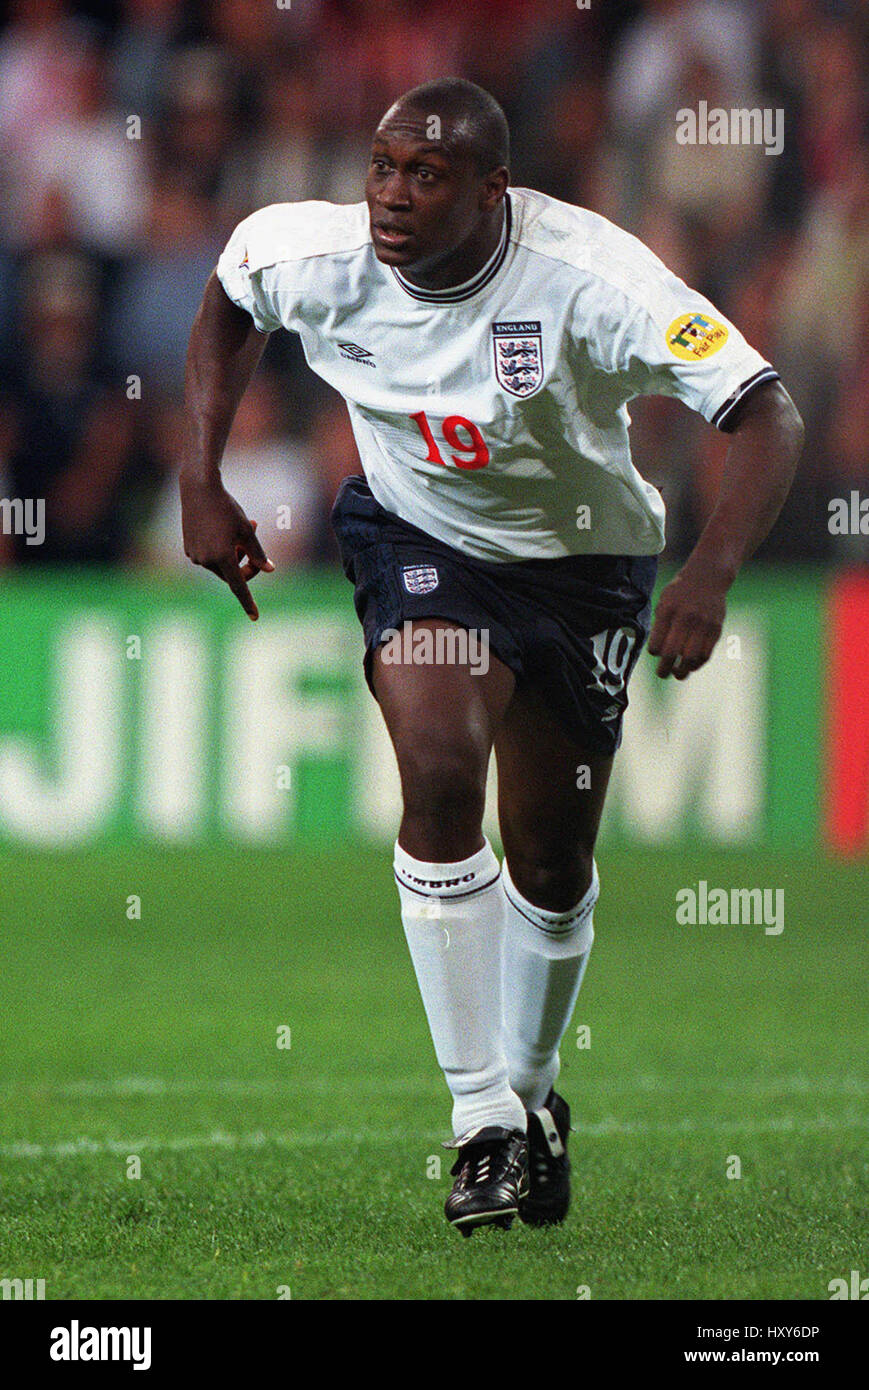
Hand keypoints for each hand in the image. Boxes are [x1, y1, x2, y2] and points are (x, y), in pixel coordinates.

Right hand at [181, 475, 273, 619]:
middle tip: (256, 534)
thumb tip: (269, 570)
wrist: (198, 489)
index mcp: (223, 557)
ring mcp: (196, 556)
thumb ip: (258, 553)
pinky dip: (220, 548)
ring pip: (222, 564)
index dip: (248, 602)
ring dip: (234, 551)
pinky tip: (220, 526)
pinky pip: (210, 556)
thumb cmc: (226, 508)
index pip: (239, 586)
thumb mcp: (247, 530)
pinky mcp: (189, 549)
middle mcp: (206, 560)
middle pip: (233, 573)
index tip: (255, 617)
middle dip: (246, 561)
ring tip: (245, 522)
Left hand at [647, 561, 728, 679]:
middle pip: (672, 653)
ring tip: (677, 674)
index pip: (656, 642)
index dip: (654, 652)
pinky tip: (691, 665)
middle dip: (664, 669)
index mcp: (667, 611)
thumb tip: (657, 652)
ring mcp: (702, 624)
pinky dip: (697, 664)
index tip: (655, 652)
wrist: (708, 576)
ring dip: (682, 671)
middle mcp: (685, 618)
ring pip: (691, 658)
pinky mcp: (716, 629)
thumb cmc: (680, 592)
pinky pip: (706, 654)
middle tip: (661, 673)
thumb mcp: (664, 601)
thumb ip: (660, 624)